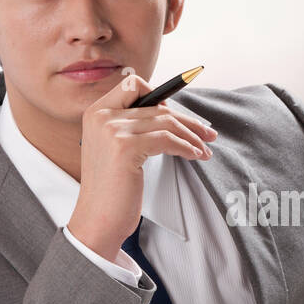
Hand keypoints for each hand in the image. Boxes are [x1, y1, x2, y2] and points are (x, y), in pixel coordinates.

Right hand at [67, 72, 215, 260]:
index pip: (133, 84)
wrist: (97, 219)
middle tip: (207, 133)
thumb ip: (129, 125)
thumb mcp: (113, 148)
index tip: (178, 114)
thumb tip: (167, 110)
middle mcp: (101, 116)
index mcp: (96, 112)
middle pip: (157, 105)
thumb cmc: (110, 188)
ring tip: (204, 148)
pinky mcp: (125, 147)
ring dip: (192, 135)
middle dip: (188, 120)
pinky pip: (168, 139)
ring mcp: (112, 130)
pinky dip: (187, 147)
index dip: (160, 95)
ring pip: (166, 121)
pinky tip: (195, 156)